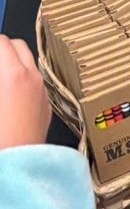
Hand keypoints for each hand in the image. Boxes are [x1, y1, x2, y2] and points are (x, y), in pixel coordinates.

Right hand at [0, 36, 52, 150]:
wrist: (16, 166)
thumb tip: (1, 69)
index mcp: (13, 74)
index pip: (2, 42)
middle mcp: (33, 78)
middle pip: (18, 46)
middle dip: (1, 49)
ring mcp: (42, 91)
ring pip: (28, 63)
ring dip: (12, 63)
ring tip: (0, 78)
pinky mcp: (46, 106)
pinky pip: (35, 81)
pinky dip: (21, 79)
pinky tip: (7, 96)